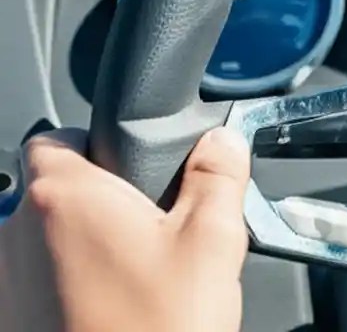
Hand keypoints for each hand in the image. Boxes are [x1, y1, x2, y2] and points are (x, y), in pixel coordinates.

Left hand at [0, 127, 250, 331]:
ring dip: (78, 254)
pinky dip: (65, 294)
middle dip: (97, 208)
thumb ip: (219, 177)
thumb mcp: (213, 242)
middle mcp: (16, 233)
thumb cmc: (159, 328)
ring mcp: (4, 283)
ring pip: (43, 246)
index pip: (54, 138)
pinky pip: (34, 289)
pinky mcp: (8, 319)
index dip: (93, 146)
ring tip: (133, 285)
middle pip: (52, 196)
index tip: (129, 171)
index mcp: (65, 196)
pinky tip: (109, 315)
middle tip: (148, 237)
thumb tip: (221, 143)